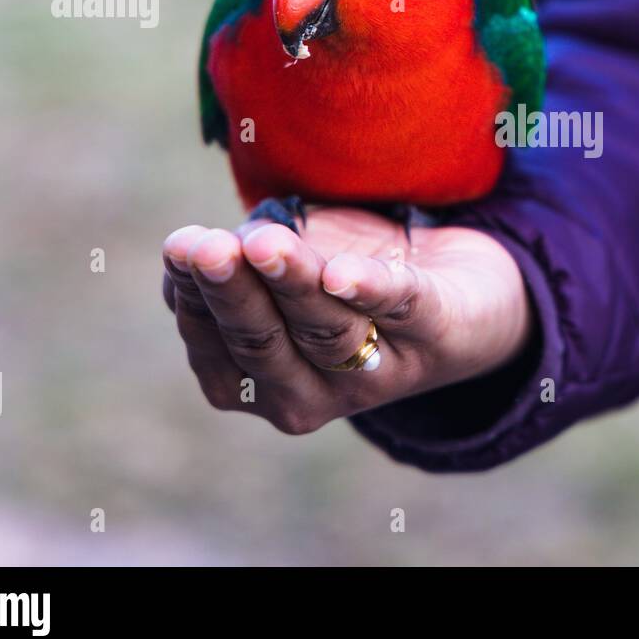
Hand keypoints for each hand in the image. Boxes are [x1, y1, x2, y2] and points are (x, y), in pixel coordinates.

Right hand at [161, 207, 531, 433]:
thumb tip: (187, 252)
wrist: (457, 284)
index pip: (218, 344)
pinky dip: (371, 290)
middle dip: (235, 293)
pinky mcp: (439, 332)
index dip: (197, 296)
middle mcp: (316, 394)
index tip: (181, 247)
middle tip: (211, 250)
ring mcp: (380, 371)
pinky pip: (401, 310)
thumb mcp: (281, 267)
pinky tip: (343, 275)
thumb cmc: (344, 272)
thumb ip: (236, 261)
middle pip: (265, 342)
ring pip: (328, 329)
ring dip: (294, 282)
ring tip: (265, 245)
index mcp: (261, 385)